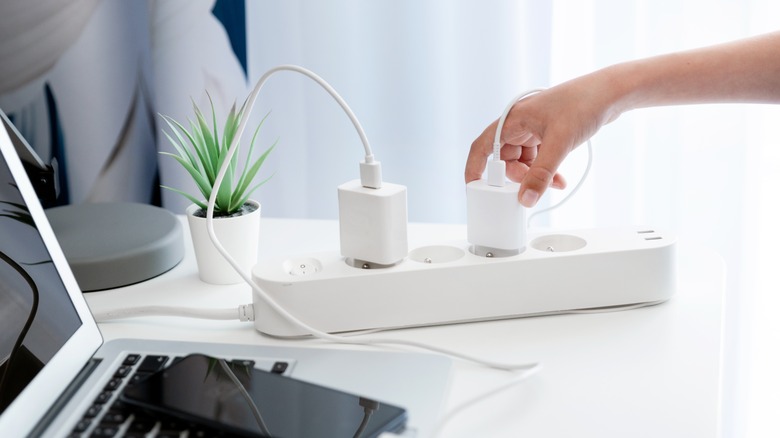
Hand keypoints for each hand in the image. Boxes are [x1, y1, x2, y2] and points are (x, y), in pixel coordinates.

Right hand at [465, 72, 617, 206]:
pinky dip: (545, 170)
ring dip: (535, 175)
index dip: (475, 168)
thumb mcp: (559, 144)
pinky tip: (559, 179)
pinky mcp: (547, 133)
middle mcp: (519, 123)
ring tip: (554, 183)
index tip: (474, 188)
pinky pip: (538, 158)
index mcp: (512, 120)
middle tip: (533, 187)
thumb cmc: (583, 104)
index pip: (482, 147)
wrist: (610, 92)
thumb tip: (525, 199)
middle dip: (517, 176)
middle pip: (504, 159)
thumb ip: (541, 175)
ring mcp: (533, 128)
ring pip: (522, 161)